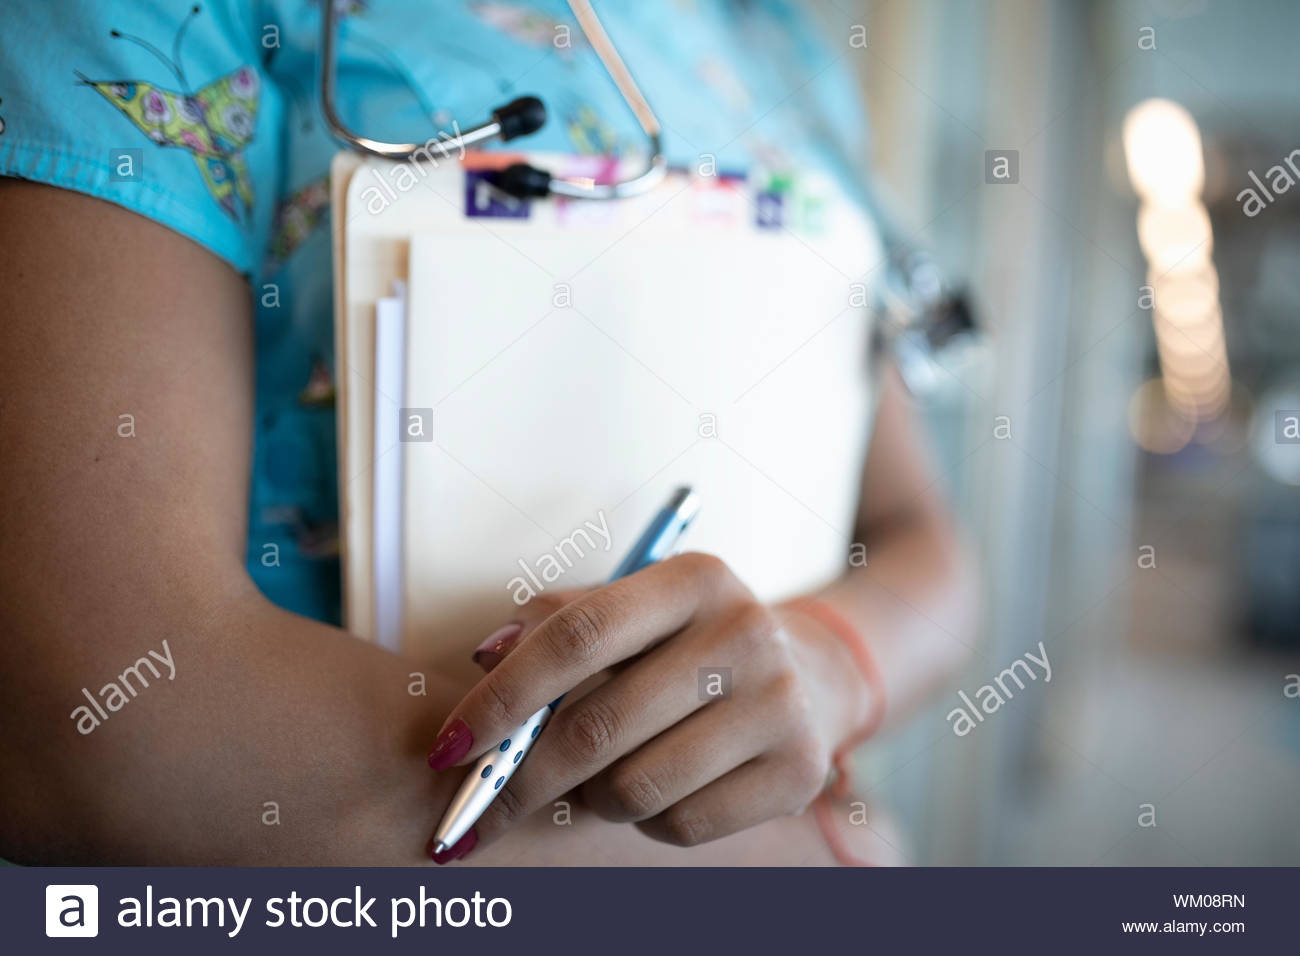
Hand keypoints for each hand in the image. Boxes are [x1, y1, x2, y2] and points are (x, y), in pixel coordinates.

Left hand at [426, 553, 872, 856]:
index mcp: (694, 578)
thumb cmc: (684, 644)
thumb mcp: (631, 610)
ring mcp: (780, 702)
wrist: (806, 676)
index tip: (448, 747)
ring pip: (633, 787)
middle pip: (596, 726)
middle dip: (520, 780)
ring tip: (596, 780)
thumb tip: (483, 657)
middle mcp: (745, 631)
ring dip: (590, 798)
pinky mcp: (799, 769)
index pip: (575, 637)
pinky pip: (681, 825)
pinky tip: (657, 790)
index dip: (501, 697)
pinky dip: (647, 822)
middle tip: (479, 809)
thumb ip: (553, 622)